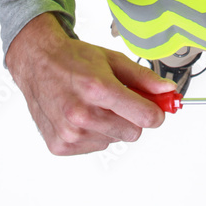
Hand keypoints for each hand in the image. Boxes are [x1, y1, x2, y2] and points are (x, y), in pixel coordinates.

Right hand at [6, 13, 176, 154]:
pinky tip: (81, 115)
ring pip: (114, 140)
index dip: (156, 113)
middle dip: (132, 117)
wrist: (38, 63)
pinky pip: (95, 147)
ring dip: (111, 126)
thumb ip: (143, 78)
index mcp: (98, 89)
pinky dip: (94, 134)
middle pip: (133, 132)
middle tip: (119, 100)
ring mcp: (70, 133)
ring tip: (94, 104)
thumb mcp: (112, 60)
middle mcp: (82, 114)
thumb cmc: (73, 59)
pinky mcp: (60, 146)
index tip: (156, 109)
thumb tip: (168, 90)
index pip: (144, 117)